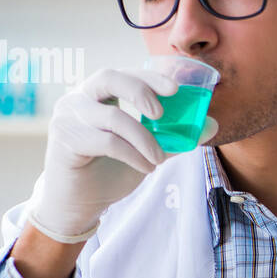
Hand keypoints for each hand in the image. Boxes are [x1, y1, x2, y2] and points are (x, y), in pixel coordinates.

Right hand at [25, 68, 218, 242]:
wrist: (78, 203)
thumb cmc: (109, 171)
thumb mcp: (147, 151)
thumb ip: (173, 138)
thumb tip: (211, 125)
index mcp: (98, 94)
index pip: (124, 74)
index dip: (149, 77)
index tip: (175, 88)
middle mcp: (79, 99)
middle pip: (108, 78)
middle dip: (141, 90)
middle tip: (162, 113)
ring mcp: (68, 117)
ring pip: (113, 117)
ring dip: (144, 139)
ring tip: (159, 159)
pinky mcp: (65, 139)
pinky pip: (107, 142)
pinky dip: (133, 154)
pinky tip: (146, 168)